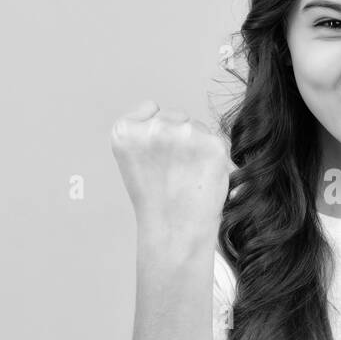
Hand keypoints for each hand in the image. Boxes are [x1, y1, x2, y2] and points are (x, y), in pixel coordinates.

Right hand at [110, 100, 234, 238]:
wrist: (175, 231)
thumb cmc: (156, 200)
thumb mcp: (133, 161)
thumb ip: (144, 133)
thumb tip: (157, 107)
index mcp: (125, 132)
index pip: (150, 108)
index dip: (157, 134)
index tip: (156, 158)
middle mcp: (153, 129)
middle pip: (176, 116)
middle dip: (178, 139)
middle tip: (174, 173)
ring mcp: (184, 135)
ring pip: (197, 127)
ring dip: (197, 147)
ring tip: (188, 177)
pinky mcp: (212, 144)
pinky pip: (214, 140)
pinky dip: (213, 157)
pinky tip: (203, 177)